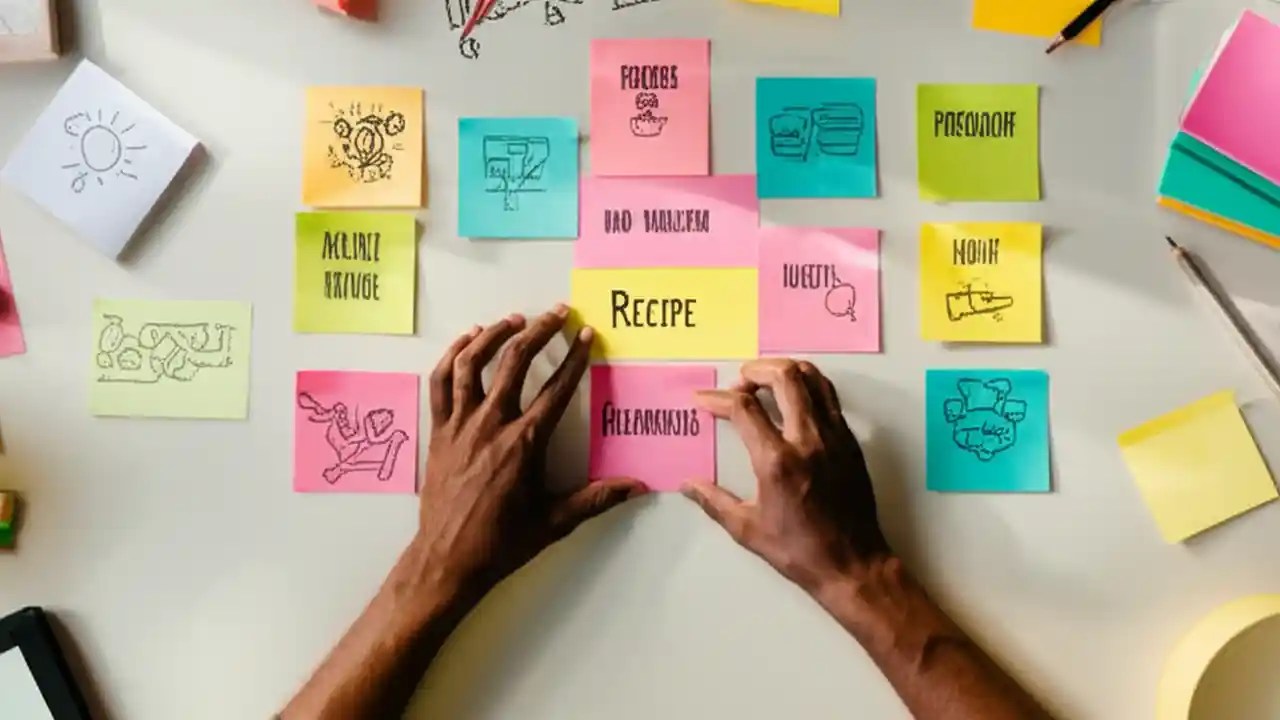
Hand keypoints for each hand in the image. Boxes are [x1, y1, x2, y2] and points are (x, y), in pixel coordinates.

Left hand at [416, 306, 647, 595]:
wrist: (447, 560)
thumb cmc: (501, 543)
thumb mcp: (554, 523)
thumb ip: (596, 499)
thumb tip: (637, 488)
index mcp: (525, 444)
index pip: (557, 389)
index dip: (575, 358)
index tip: (587, 335)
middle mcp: (492, 425)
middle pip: (516, 362)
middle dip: (540, 331)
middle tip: (558, 314)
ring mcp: (461, 425)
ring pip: (474, 364)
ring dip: (495, 335)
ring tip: (514, 319)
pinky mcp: (439, 431)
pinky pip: (442, 383)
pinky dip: (453, 357)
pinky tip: (466, 341)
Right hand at [683, 358, 888, 594]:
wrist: (853, 564)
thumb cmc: (799, 550)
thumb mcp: (747, 529)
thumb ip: (714, 501)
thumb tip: (687, 485)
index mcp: (777, 461)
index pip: (744, 409)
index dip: (718, 398)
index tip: (703, 399)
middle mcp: (808, 440)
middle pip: (784, 377)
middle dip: (755, 370)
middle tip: (740, 382)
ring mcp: (834, 437)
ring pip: (813, 379)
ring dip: (785, 371)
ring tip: (767, 381)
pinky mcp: (850, 441)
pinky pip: (830, 397)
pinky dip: (808, 387)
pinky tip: (794, 400)